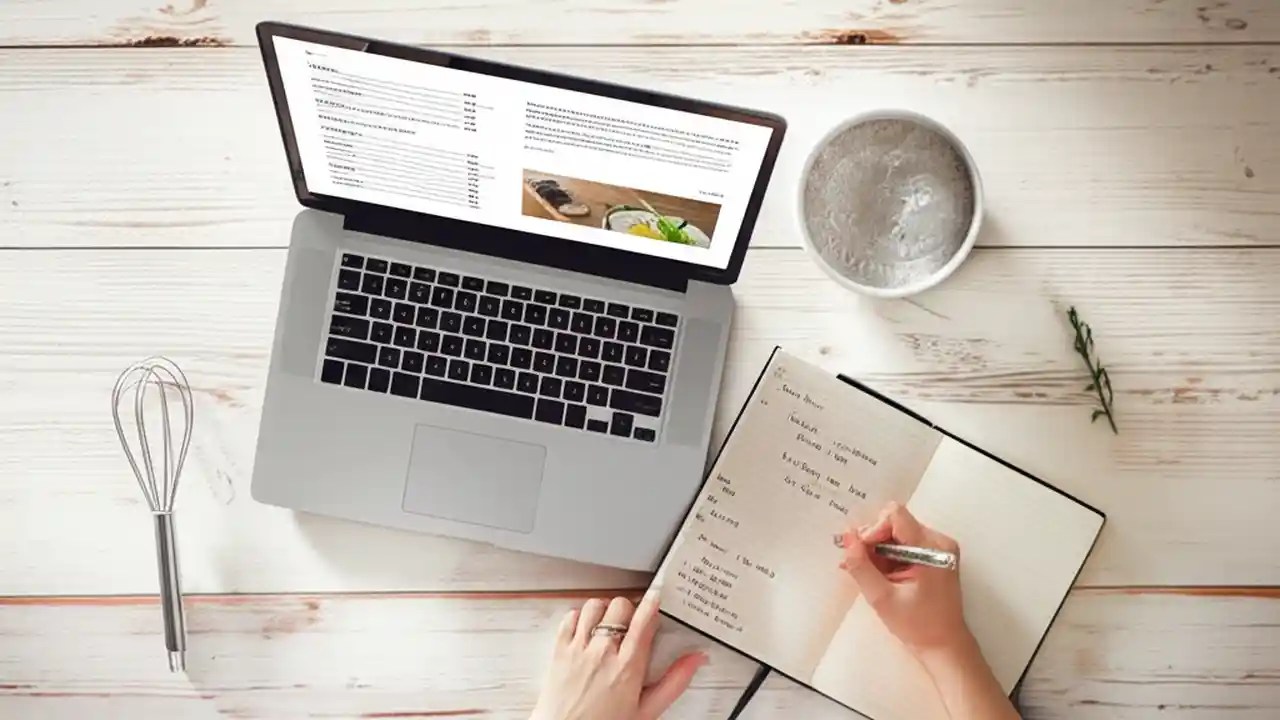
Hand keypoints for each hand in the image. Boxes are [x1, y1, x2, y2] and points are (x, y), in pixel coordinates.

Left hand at [531, 591, 707, 719]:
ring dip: (604, 610)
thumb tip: (695, 660)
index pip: (643, 621)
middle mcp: (602, 653)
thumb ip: (675, 681)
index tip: (656, 597)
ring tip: (608, 622)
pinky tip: (586, 628)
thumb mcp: (648, 710)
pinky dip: (579, 616)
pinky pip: (570, 616)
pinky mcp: (560, 650)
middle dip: (629, 610)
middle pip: (620, 606)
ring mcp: (579, 649)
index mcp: (628, 666)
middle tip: (631, 622)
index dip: (652, 603)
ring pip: (594, 606)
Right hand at [839, 502, 969, 659]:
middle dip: (873, 541)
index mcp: (931, 549)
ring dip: (879, 550)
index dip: (873, 529)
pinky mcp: (935, 556)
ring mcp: (939, 548)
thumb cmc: (917, 625)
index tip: (862, 552)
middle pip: (896, 522)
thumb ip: (861, 566)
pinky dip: (889, 556)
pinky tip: (878, 574)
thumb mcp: (882, 597)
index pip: (895, 516)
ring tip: (867, 573)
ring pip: (898, 533)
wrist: (944, 645)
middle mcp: (938, 542)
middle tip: (859, 565)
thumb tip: (846, 537)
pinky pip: (905, 543)